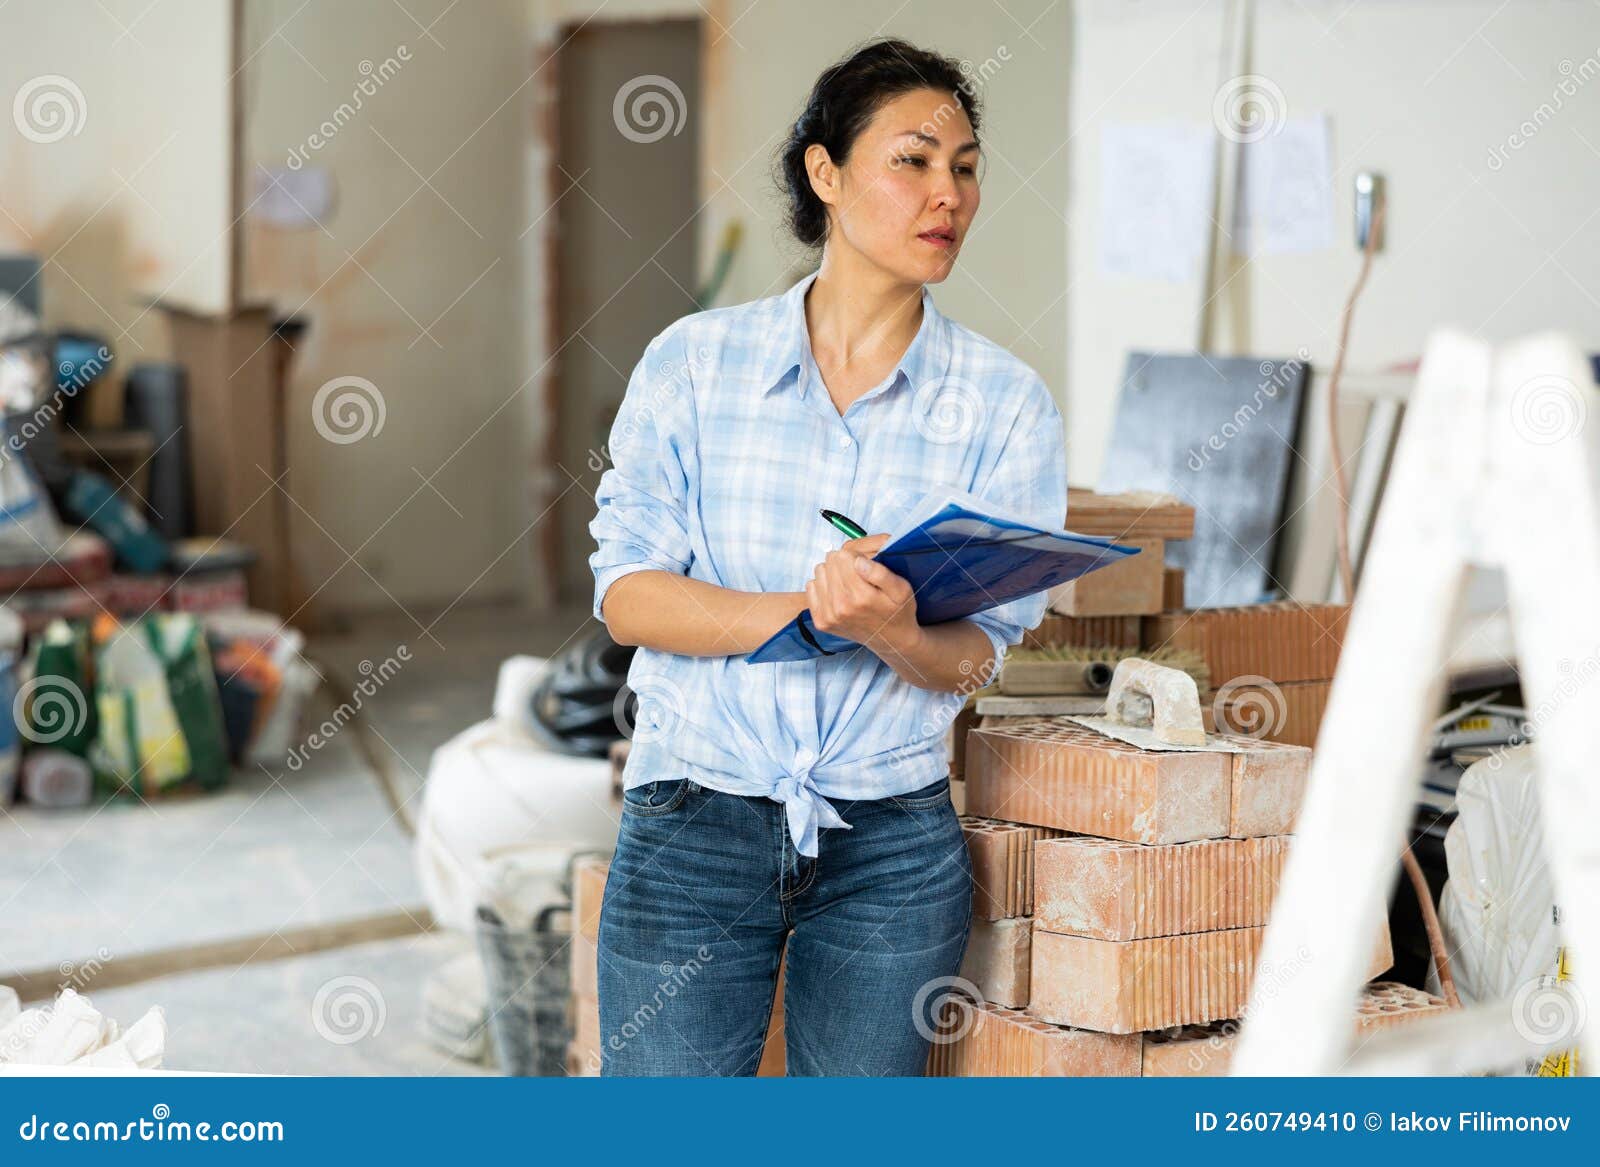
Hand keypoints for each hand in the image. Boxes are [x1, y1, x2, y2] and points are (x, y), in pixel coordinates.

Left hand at [805, 533, 921, 654]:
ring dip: (832, 573)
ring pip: (820, 571)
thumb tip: (858, 561)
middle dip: (844, 563)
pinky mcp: (821, 621)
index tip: (864, 565)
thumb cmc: (897, 612)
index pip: (843, 556)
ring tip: (848, 584)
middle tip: (857, 575)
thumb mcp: (902, 590)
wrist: (891, 640)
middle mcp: (842, 607)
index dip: (855, 556)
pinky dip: (823, 586)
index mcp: (862, 597)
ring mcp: (829, 616)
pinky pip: (811, 587)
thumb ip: (881, 573)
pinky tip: (838, 593)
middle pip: (830, 562)